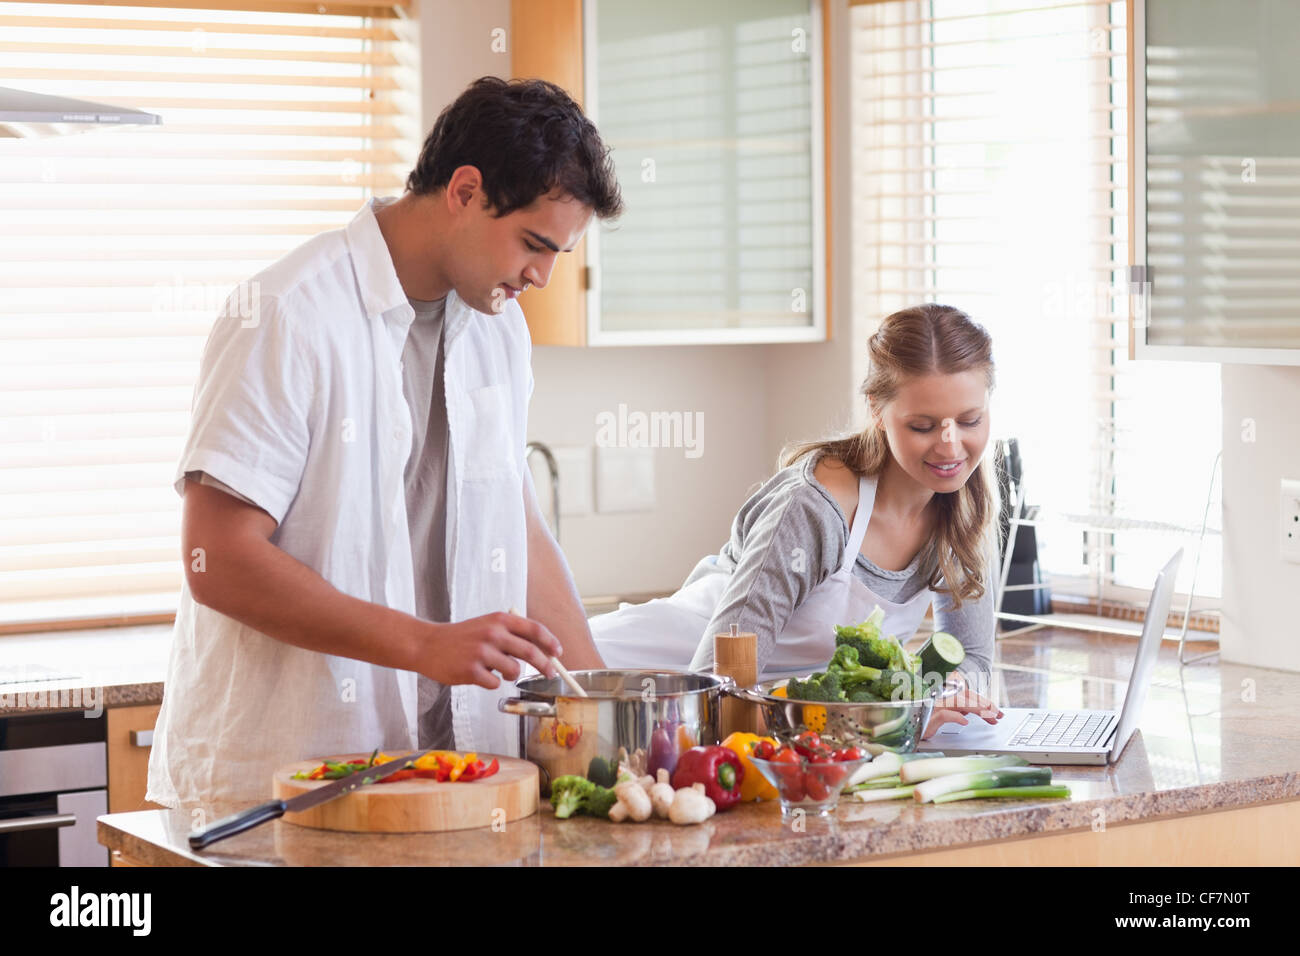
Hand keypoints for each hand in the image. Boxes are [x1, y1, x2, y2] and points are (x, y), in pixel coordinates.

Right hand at [412, 612, 561, 689]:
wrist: (428, 644)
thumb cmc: (461, 637)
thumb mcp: (486, 625)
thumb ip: (510, 634)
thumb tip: (541, 650)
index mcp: (499, 620)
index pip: (534, 629)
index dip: (550, 642)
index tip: (558, 653)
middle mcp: (492, 633)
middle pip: (530, 652)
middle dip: (544, 665)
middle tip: (550, 673)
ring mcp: (481, 652)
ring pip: (514, 671)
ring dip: (510, 674)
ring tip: (496, 670)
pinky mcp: (471, 670)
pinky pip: (495, 683)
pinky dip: (491, 682)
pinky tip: (479, 675)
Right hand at [922, 689, 1002, 738]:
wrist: (905, 726)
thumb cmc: (923, 719)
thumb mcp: (943, 713)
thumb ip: (955, 709)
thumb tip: (968, 710)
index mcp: (945, 694)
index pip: (968, 694)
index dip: (984, 701)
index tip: (997, 711)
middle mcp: (941, 696)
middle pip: (967, 696)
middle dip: (985, 705)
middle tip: (998, 715)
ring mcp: (935, 705)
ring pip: (959, 702)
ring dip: (976, 709)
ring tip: (989, 716)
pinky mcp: (929, 716)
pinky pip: (945, 714)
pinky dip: (956, 717)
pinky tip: (965, 722)